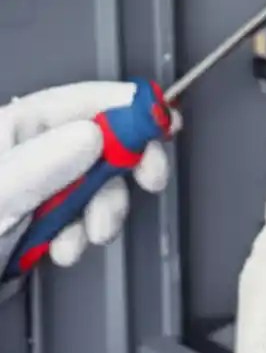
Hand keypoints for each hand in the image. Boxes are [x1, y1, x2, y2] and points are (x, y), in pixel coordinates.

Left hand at [0, 82, 176, 284]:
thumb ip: (43, 165)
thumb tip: (93, 133)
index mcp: (10, 133)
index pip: (79, 102)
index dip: (126, 106)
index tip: (163, 120)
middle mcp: (25, 156)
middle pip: (99, 142)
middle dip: (124, 167)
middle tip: (148, 180)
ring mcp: (34, 191)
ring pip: (95, 185)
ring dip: (103, 211)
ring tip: (89, 235)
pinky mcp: (38, 225)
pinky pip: (80, 219)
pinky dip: (84, 235)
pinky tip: (67, 249)